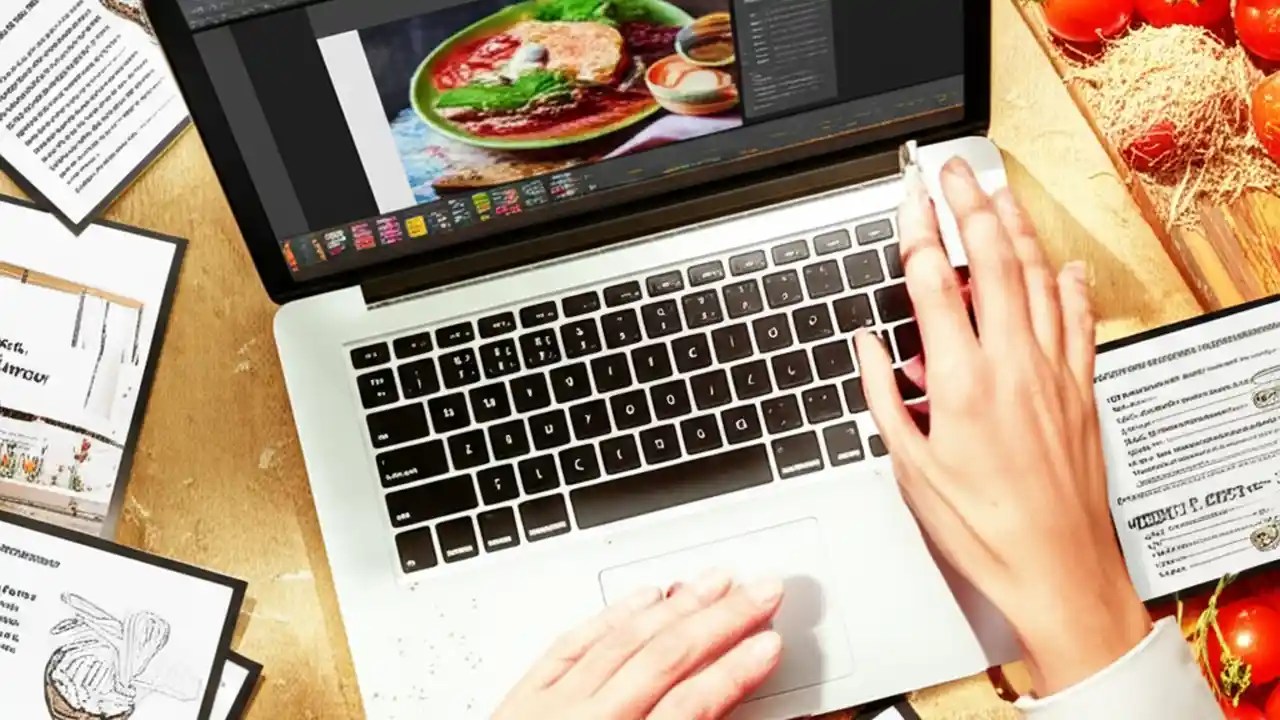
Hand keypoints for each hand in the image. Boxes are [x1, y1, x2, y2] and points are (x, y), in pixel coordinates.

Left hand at [495, 571, 783, 719]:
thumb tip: (721, 716)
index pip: (691, 707)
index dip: (735, 671)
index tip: (769, 644)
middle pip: (665, 659)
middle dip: (720, 619)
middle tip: (762, 590)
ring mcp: (550, 707)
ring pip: (622, 639)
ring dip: (675, 605)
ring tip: (714, 580)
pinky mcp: (522, 697)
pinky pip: (573, 641)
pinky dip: (612, 615)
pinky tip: (642, 597)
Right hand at [854, 158, 1151, 695]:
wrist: (1055, 565)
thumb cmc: (981, 526)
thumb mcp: (910, 466)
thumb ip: (883, 396)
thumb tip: (867, 347)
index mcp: (959, 381)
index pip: (931, 282)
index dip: (918, 229)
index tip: (910, 197)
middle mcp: (1010, 363)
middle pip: (989, 259)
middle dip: (968, 204)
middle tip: (953, 169)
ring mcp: (1052, 370)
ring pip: (1037, 276)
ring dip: (1016, 228)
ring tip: (998, 193)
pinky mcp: (1081, 387)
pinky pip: (1078, 319)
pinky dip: (1068, 284)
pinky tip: (1062, 266)